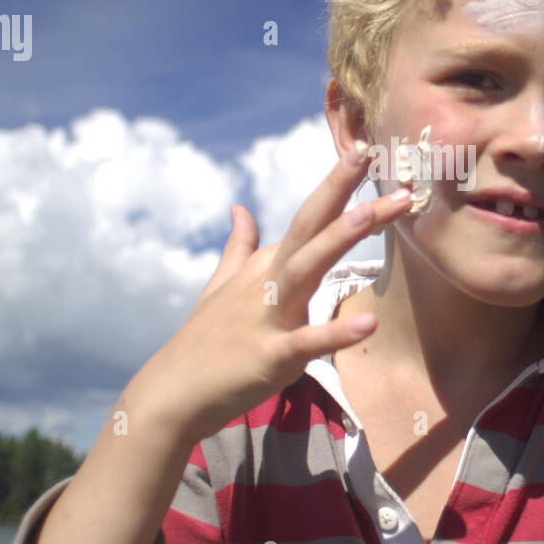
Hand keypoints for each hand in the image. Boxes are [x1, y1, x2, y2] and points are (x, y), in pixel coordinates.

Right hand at [129, 141, 412, 446]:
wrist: (171, 393)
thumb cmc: (204, 342)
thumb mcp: (221, 288)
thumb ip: (239, 248)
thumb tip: (240, 209)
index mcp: (265, 266)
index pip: (310, 218)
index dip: (339, 186)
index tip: (368, 150)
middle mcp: (267, 282)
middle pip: (310, 229)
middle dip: (342, 192)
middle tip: (372, 155)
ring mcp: (267, 317)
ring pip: (305, 270)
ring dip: (337, 239)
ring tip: (371, 213)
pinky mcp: (269, 357)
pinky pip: (306, 342)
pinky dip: (336, 333)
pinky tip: (368, 322)